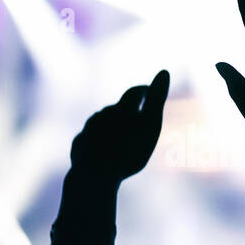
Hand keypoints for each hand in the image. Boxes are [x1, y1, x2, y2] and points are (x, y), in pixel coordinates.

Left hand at [69, 70, 169, 185]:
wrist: (95, 173)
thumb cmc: (129, 149)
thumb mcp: (150, 124)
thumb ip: (156, 99)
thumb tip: (164, 71)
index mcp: (121, 108)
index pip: (134, 92)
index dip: (144, 91)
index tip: (149, 91)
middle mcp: (102, 115)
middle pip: (116, 108)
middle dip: (126, 110)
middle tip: (135, 115)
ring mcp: (88, 130)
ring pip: (100, 122)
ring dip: (109, 124)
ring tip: (117, 134)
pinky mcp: (79, 146)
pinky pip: (89, 139)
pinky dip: (96, 141)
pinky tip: (99, 149)